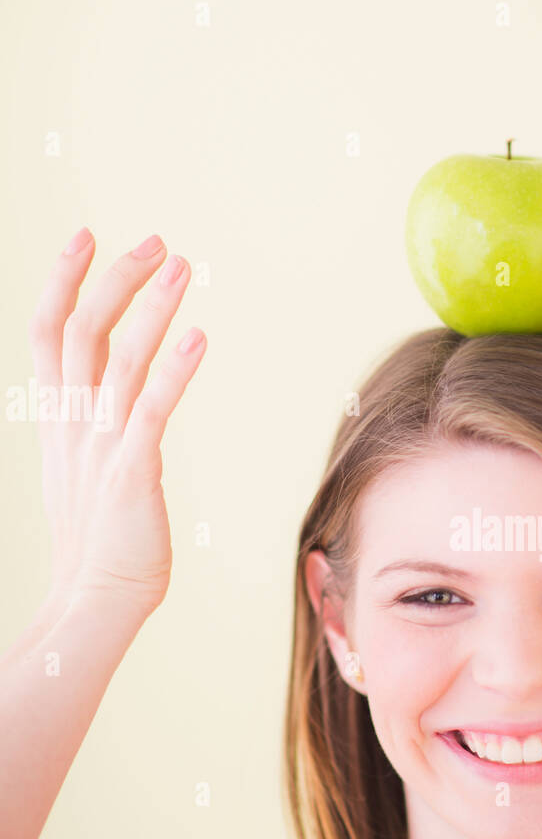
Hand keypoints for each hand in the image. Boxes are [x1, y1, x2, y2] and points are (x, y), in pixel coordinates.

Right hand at [27, 228, 206, 614]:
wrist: (95, 601)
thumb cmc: (101, 543)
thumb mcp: (85, 472)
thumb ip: (97, 430)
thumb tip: (119, 402)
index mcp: (59, 422)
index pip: (48, 334)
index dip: (64, 281)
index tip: (86, 236)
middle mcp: (73, 426)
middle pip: (80, 331)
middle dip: (115, 279)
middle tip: (155, 240)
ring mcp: (99, 447)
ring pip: (116, 359)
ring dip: (149, 307)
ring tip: (180, 265)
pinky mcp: (130, 473)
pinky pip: (150, 410)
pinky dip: (173, 370)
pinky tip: (197, 336)